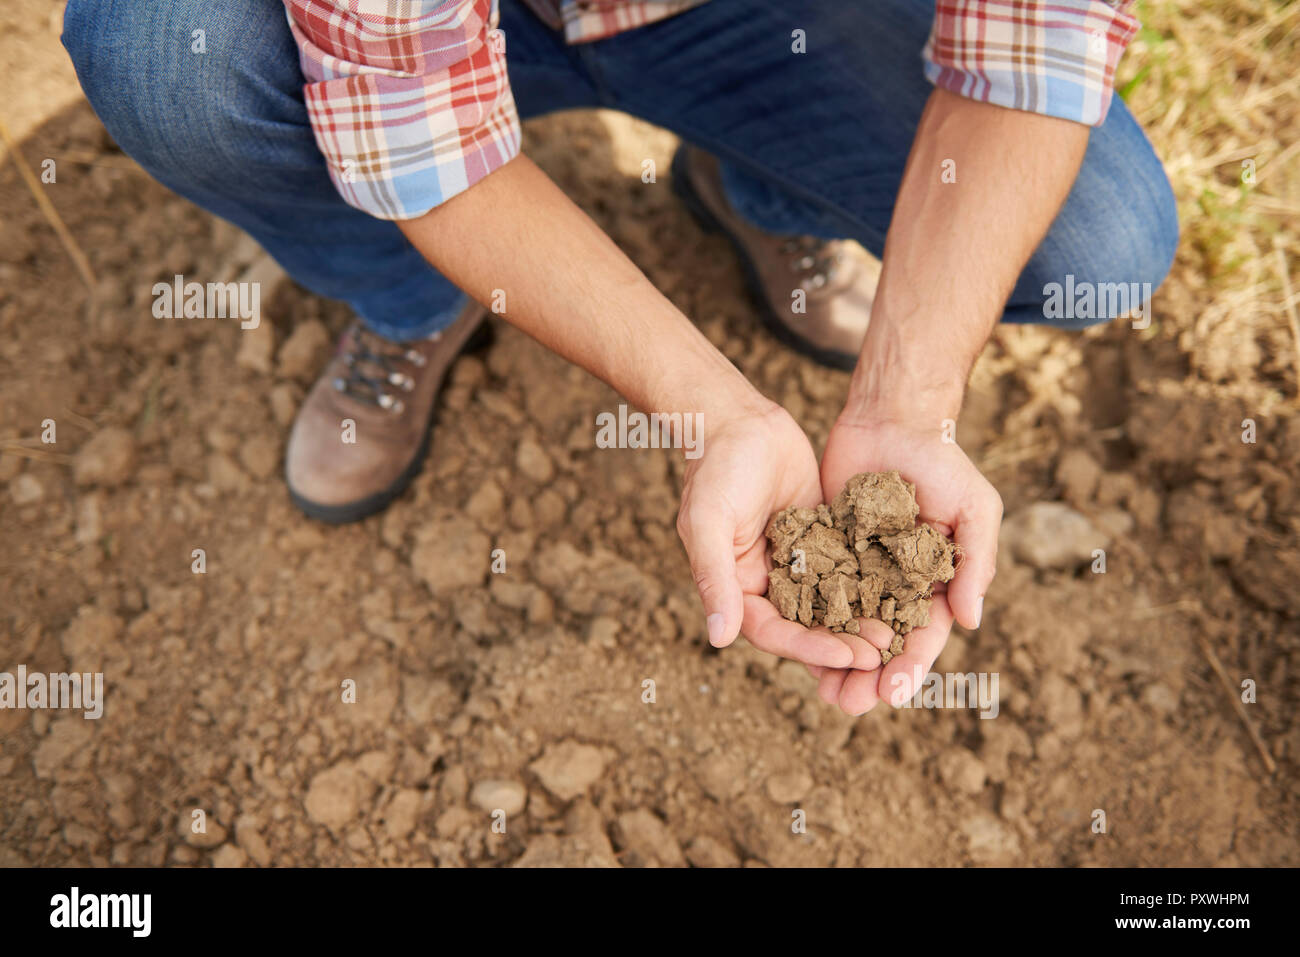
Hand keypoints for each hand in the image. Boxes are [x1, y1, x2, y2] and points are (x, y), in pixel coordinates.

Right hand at [676, 404, 878, 669]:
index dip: (807, 647)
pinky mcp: (820, 538)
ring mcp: (795, 561)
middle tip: (882, 652)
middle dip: (841, 643)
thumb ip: (714, 578)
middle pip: (804, 626)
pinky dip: (868, 586)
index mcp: (736, 585)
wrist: (741, 418)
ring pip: (829, 603)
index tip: (847, 656)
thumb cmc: (717, 467)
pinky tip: (899, 595)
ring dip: (858, 621)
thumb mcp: (709, 521)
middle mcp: (765, 580)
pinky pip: (845, 570)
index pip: (772, 631)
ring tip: (896, 632)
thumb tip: (719, 639)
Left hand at [810, 413, 1001, 714]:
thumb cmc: (944, 462)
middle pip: (881, 643)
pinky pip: (814, 592)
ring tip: (823, 694)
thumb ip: (975, 562)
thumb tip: (971, 621)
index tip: (893, 694)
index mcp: (935, 583)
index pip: (923, 635)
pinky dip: (807, 622)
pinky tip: (792, 646)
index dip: (910, 666)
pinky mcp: (824, 551)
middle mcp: (895, 585)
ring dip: (835, 662)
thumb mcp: (974, 508)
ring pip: (845, 628)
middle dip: (867, 678)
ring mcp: (858, 570)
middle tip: (849, 706)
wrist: (891, 420)